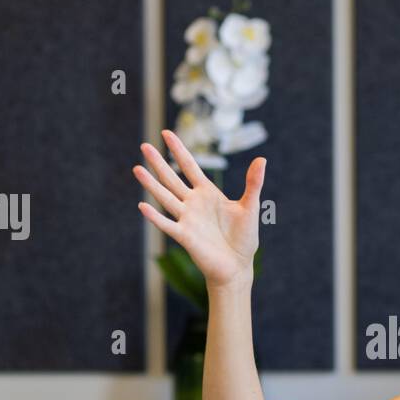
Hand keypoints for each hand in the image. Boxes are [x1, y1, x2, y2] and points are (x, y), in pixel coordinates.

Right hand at [133, 129, 263, 288]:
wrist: (238, 266)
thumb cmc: (244, 238)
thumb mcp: (250, 207)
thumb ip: (253, 184)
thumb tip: (262, 159)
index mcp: (208, 193)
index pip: (190, 166)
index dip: (179, 150)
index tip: (166, 133)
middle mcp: (193, 204)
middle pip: (172, 179)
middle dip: (158, 162)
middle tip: (143, 146)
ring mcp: (187, 219)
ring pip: (165, 197)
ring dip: (151, 184)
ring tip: (137, 169)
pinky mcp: (185, 236)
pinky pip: (167, 224)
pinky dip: (155, 217)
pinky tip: (142, 206)